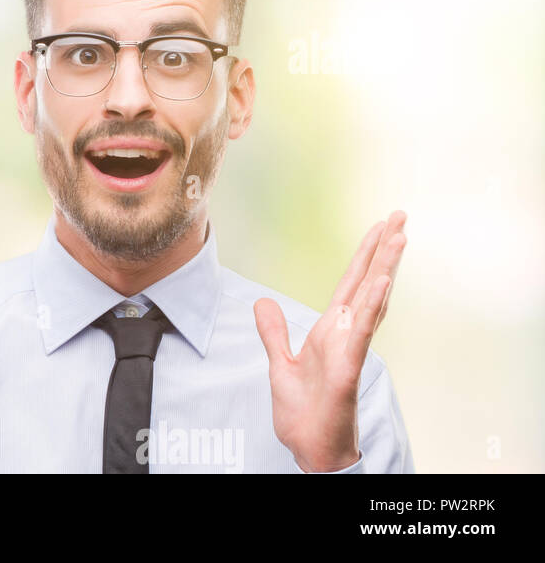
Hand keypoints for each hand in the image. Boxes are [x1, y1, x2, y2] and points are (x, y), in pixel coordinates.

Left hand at [255, 211, 407, 471]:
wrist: (309, 447)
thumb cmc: (304, 412)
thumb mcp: (281, 364)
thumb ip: (274, 332)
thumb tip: (263, 302)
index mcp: (332, 331)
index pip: (351, 284)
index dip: (365, 255)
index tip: (381, 227)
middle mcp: (346, 335)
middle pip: (367, 283)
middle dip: (383, 250)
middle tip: (400, 215)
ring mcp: (351, 349)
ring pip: (371, 301)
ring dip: (384, 268)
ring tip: (398, 235)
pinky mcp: (349, 368)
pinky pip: (361, 332)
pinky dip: (370, 307)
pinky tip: (381, 283)